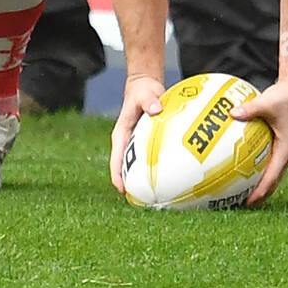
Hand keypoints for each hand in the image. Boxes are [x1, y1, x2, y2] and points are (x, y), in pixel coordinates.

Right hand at [109, 74, 164, 194]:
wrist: (145, 86)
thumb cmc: (143, 90)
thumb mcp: (146, 93)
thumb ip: (150, 101)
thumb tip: (155, 110)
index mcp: (121, 135)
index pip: (116, 159)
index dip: (117, 175)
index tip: (122, 190)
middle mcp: (127, 142)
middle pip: (125, 167)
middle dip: (130, 184)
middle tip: (141, 201)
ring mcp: (136, 143)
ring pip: (137, 165)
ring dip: (142, 179)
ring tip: (155, 197)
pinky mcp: (146, 142)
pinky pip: (150, 158)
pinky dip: (155, 168)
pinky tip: (171, 178)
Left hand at [230, 78, 287, 207]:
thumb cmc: (285, 96)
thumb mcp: (267, 102)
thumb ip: (250, 109)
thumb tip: (232, 113)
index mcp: (286, 149)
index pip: (273, 177)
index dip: (260, 191)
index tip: (248, 202)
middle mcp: (287, 153)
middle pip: (273, 181)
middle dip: (259, 195)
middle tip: (239, 204)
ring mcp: (285, 150)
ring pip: (272, 174)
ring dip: (259, 185)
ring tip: (240, 194)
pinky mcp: (281, 144)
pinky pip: (269, 163)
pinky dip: (258, 171)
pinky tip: (242, 170)